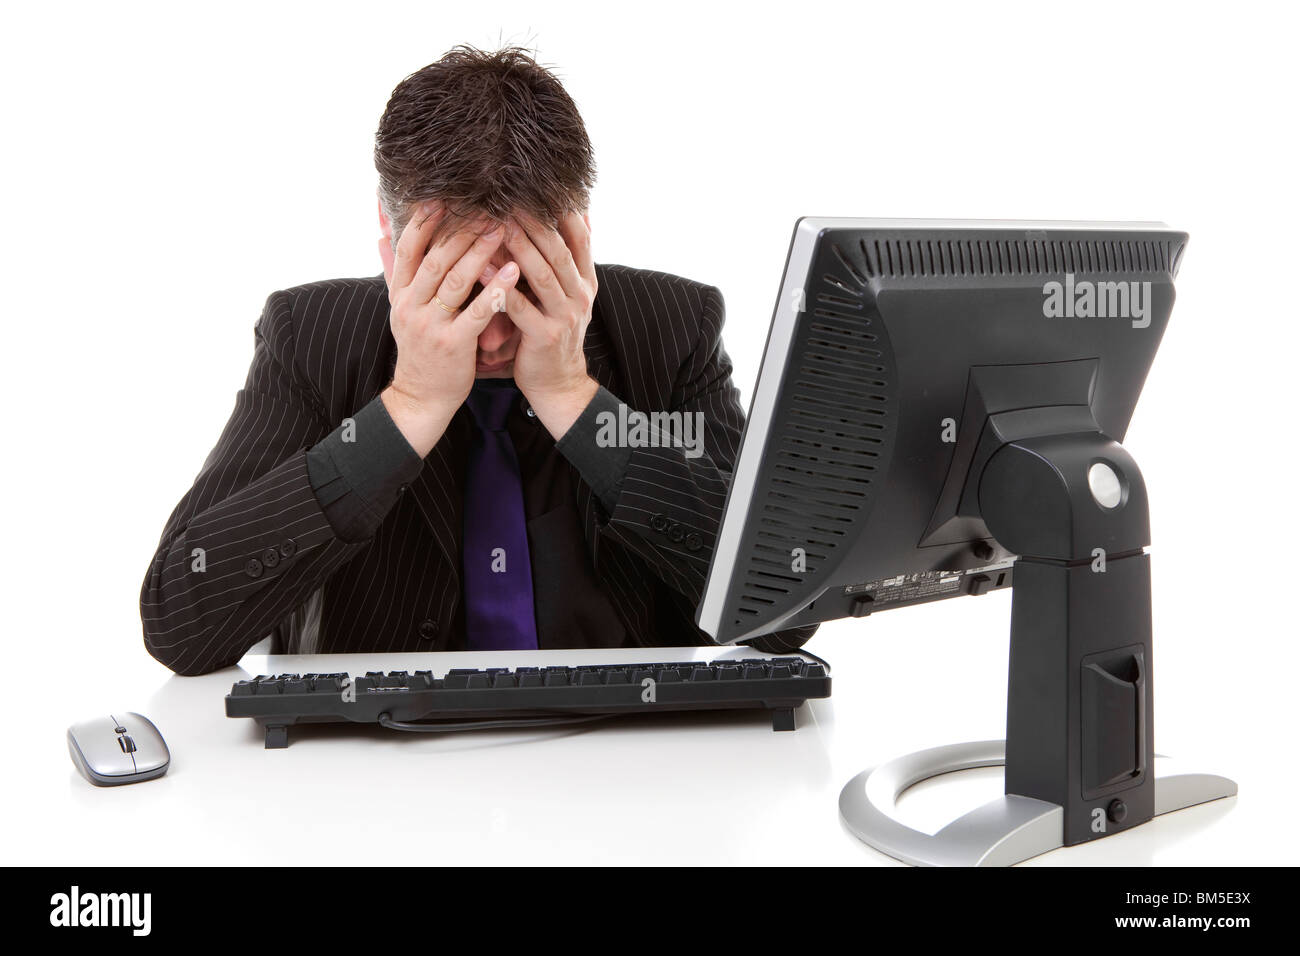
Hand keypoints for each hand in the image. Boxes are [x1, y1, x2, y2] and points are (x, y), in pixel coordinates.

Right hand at [378, 204, 520, 455]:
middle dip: (460, 229)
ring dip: (479, 251)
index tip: (445, 196)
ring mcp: (430, 325)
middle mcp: (411, 306)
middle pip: (435, 258)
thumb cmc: (421, 348)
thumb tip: (380, 234)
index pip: (409, 248)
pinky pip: (476, 312)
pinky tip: (514, 271)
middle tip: (485, 206)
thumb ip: (395, 271)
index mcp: (400, 294)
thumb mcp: (401, 308)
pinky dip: (495, 289)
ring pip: (455, 280)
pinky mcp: (453, 344)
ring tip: (501, 228)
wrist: (422, 396)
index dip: (425, 220)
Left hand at [502, 211, 599, 437]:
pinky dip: (501, 287)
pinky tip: (482, 270)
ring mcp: (564, 316)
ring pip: (542, 274)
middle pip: (558, 250)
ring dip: (520, 246)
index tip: (538, 184)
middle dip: (536, 221)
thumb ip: (569, 258)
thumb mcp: (570, 294)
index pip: (579, 236)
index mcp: (585, 281)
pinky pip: (520, 307)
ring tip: (498, 223)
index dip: (561, 209)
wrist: (558, 382)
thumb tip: (581, 213)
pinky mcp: (544, 337)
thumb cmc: (553, 331)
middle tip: (512, 195)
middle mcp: (580, 295)